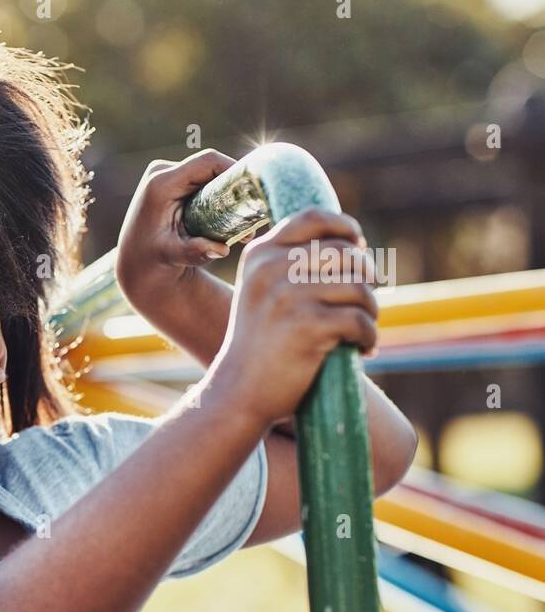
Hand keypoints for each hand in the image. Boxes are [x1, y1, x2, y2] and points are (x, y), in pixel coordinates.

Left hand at [115, 148, 241, 298]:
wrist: (135, 264)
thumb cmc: (151, 261)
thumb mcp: (172, 256)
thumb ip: (195, 251)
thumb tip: (222, 249)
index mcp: (161, 183)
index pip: (208, 162)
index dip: (234, 169)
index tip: (254, 190)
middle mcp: (162, 173)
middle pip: (210, 166)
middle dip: (234, 187)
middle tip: (252, 212)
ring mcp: (166, 175)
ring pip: (208, 173)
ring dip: (227, 193)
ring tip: (242, 223)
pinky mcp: (171, 181)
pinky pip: (202, 180)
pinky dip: (217, 196)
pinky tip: (229, 219)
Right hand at [209, 208, 379, 428]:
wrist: (239, 392)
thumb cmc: (261, 344)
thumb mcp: (264, 292)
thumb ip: (293, 264)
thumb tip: (355, 245)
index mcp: (260, 255)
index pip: (313, 219)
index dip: (345, 227)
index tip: (359, 246)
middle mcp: (271, 269)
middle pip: (346, 254)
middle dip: (366, 278)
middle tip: (365, 305)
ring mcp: (288, 296)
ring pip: (359, 287)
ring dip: (370, 312)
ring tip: (362, 331)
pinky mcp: (307, 325)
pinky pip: (360, 320)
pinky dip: (369, 338)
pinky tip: (362, 350)